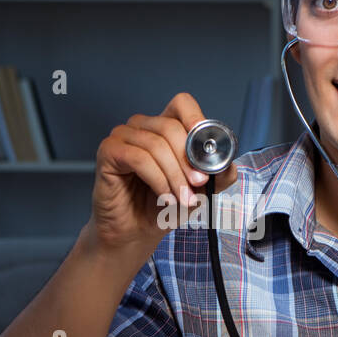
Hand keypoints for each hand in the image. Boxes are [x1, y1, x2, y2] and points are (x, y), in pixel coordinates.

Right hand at [88, 92, 235, 256]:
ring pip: (156, 145)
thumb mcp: (200, 190)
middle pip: (171, 127)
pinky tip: (164, 197)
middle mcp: (142, 126)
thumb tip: (228, 164)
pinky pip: (138, 158)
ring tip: (182, 199)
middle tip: (198, 185)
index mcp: (164, 127)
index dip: (196, 120)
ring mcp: (123, 136)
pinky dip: (157, 180)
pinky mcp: (109, 151)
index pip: (182, 104)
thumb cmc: (163, 207)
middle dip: (189, 160)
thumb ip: (218, 175)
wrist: (136, 232)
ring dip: (174, 176)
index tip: (208, 148)